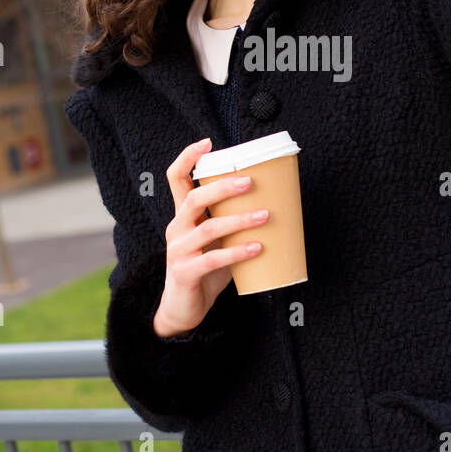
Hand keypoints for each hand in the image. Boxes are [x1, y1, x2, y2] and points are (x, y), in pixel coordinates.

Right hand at [152, 138, 269, 336]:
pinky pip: (213, 259)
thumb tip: (275, 206)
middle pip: (194, 199)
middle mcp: (176, 228)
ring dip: (240, 220)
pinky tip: (257, 248)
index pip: (175, 178)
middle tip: (250, 182)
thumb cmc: (204, 270)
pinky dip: (238, 252)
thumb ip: (232, 224)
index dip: (187, 157)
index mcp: (182, 216)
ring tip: (265, 216)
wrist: (182, 309)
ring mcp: (178, 251)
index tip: (208, 142)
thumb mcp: (216, 242)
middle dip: (223, 187)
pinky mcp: (185, 273)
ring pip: (208, 228)